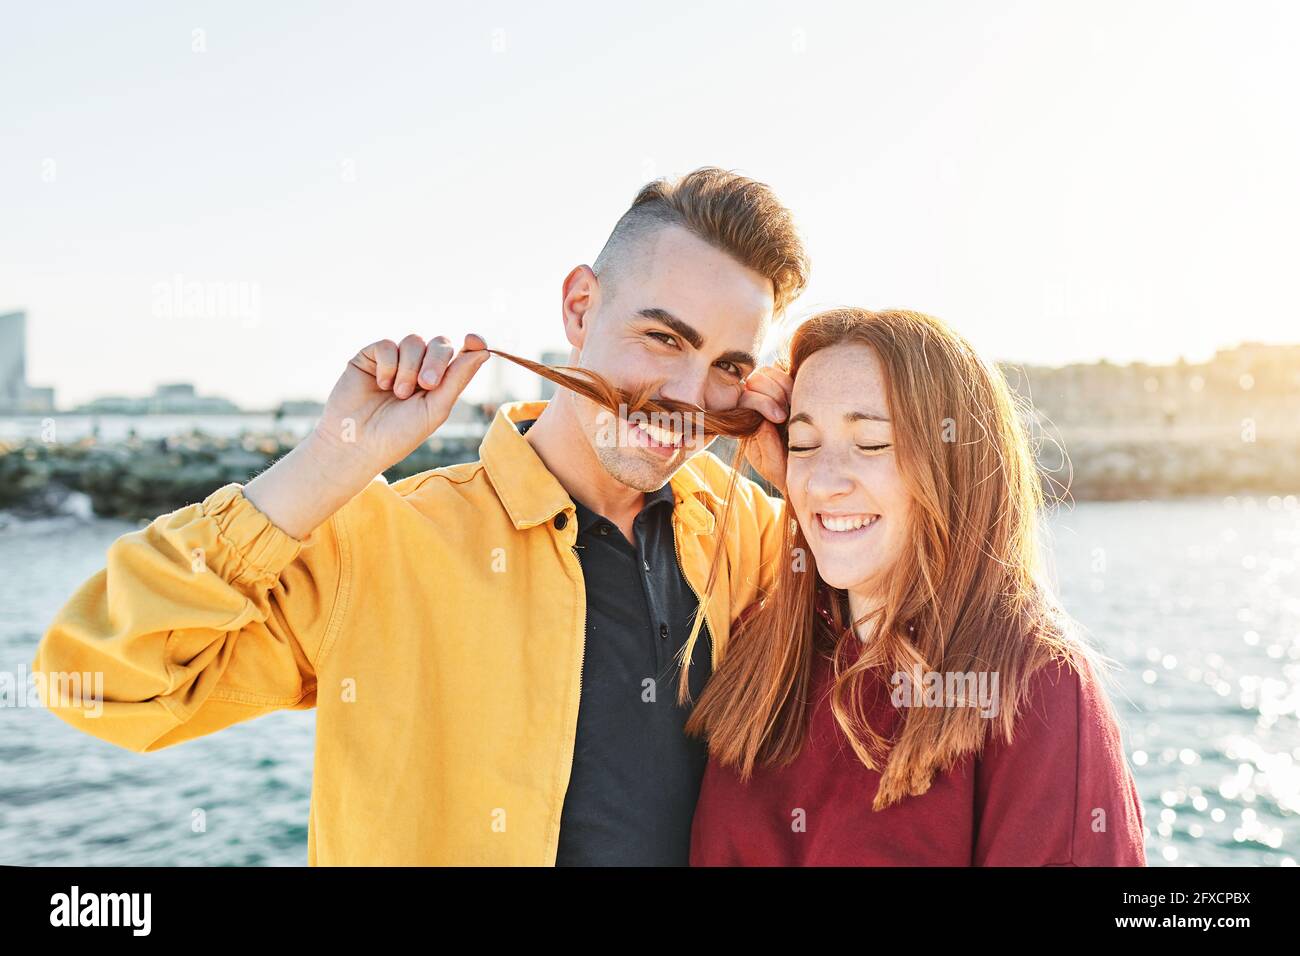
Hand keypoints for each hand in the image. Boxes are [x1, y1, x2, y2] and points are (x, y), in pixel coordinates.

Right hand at [312, 332, 491, 476]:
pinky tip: (381, 384)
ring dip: (410, 368)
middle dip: (437, 361)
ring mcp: (395, 360)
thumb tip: (484, 351)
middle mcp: (419, 367)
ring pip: (414, 341)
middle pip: (439, 343)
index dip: (472, 343)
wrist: (357, 444)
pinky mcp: (370, 356)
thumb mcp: (435, 409)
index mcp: (440, 382)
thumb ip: (457, 379)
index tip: (474, 341)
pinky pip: (387, 344)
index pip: (461, 354)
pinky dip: (388, 364)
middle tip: (427, 385)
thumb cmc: (398, 435)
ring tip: (399, 393)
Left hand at [738, 364, 791, 494]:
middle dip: (772, 391)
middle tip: (786, 412)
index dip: (761, 402)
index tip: (779, 418)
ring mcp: (774, 394)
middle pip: (756, 379)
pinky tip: (802, 393)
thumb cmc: (784, 472)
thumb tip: (763, 421)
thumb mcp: (772, 465)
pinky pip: (788, 371)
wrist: (804, 474)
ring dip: (783, 384)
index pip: (745, 397)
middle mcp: (757, 405)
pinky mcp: (792, 389)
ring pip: (770, 371)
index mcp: (746, 422)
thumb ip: (765, 445)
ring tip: (794, 404)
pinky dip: (794, 377)